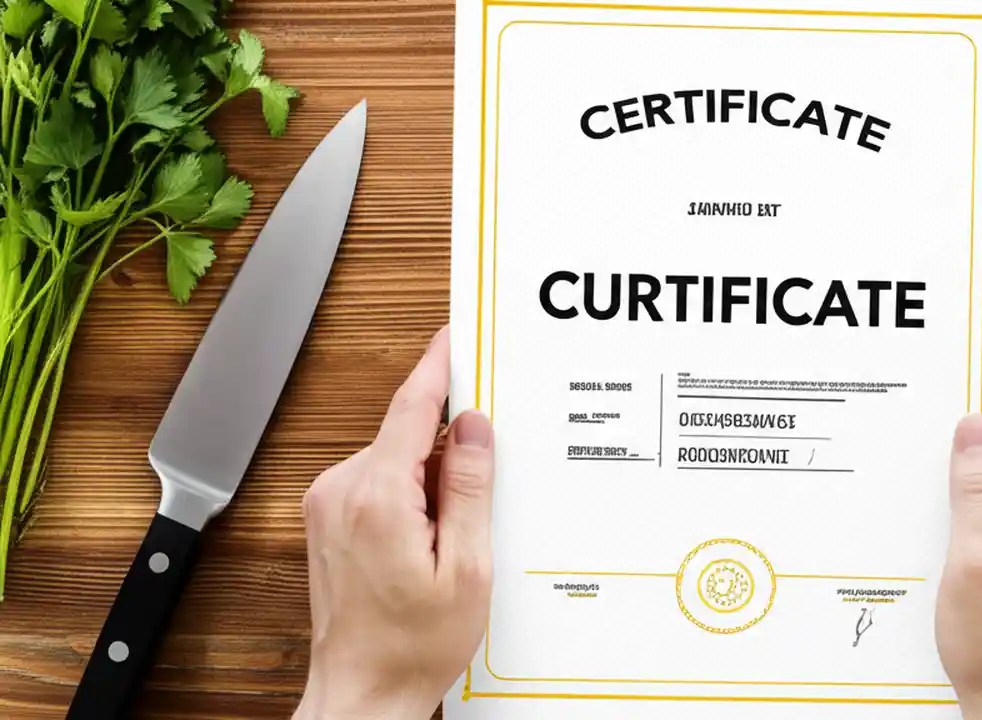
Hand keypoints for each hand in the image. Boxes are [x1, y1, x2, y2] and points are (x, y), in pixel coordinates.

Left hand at [293, 327, 494, 718]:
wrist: (362, 692)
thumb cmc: (412, 645)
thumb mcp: (466, 568)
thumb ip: (468, 488)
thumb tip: (472, 426)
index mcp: (378, 497)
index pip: (411, 407)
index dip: (438, 366)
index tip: (454, 337)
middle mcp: (341, 490)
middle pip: (407, 434)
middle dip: (449, 452)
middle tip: (479, 495)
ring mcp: (327, 503)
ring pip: (394, 459)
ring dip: (429, 481)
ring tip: (449, 543)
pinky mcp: (326, 516)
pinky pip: (377, 481)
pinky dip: (409, 494)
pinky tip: (428, 542)